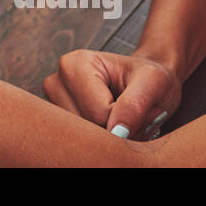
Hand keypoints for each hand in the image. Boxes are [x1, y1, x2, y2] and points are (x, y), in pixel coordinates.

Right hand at [42, 49, 181, 140]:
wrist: (145, 80)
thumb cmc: (148, 77)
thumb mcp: (153, 82)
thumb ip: (134, 105)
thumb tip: (116, 132)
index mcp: (75, 64)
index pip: (98, 113)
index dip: (124, 120)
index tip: (142, 110)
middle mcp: (57, 81)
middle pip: (87, 126)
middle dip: (115, 130)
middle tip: (135, 118)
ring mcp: (53, 102)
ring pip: (83, 138)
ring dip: (109, 136)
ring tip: (123, 119)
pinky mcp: (57, 120)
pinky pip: (80, 142)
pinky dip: (100, 139)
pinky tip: (110, 124)